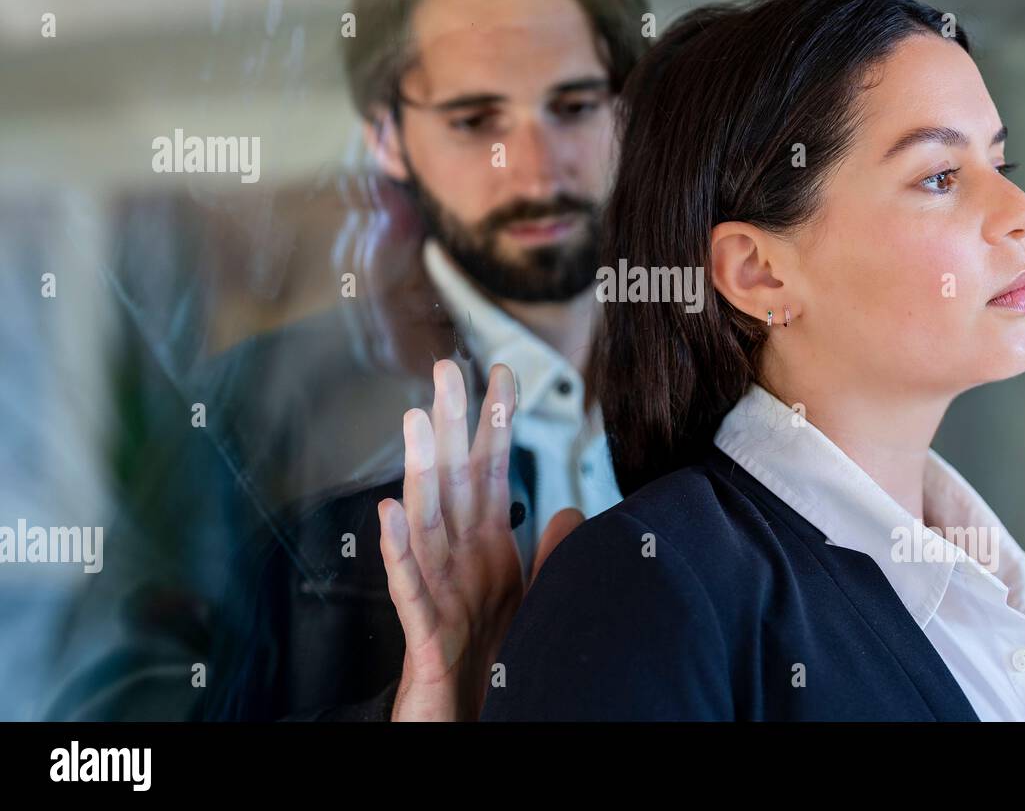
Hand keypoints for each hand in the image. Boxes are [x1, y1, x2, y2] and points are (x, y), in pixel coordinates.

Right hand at [378, 359, 583, 720]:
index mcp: (487, 550)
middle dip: (449, 425)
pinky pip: (409, 589)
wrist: (465, 723)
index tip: (503, 374)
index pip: (491, 473)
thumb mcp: (533, 601)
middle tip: (445, 367)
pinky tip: (388, 513)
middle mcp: (458, 561)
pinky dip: (398, 552)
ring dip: (418, 470)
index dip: (495, 425)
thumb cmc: (492, 662)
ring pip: (424, 522)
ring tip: (413, 420)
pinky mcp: (425, 634)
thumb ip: (552, 557)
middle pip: (452, 481)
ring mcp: (437, 593)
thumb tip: (569, 509)